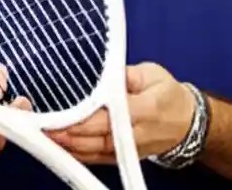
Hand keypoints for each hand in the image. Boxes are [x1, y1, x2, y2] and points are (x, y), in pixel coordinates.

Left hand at [46, 62, 195, 164]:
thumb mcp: (153, 73)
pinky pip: (98, 159)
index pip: (110, 116)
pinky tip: (61, 148)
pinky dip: (79, 155)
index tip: (61, 114)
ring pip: (96, 151)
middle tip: (43, 126)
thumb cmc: (168, 93)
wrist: (188, 122)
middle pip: (98, 136)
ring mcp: (130, 149)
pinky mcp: (125, 157)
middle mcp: (137, 134)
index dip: (84, 118)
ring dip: (69, 145)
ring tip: (45, 137)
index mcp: (146, 109)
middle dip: (69, 133)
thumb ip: (128, 74)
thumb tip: (106, 72)